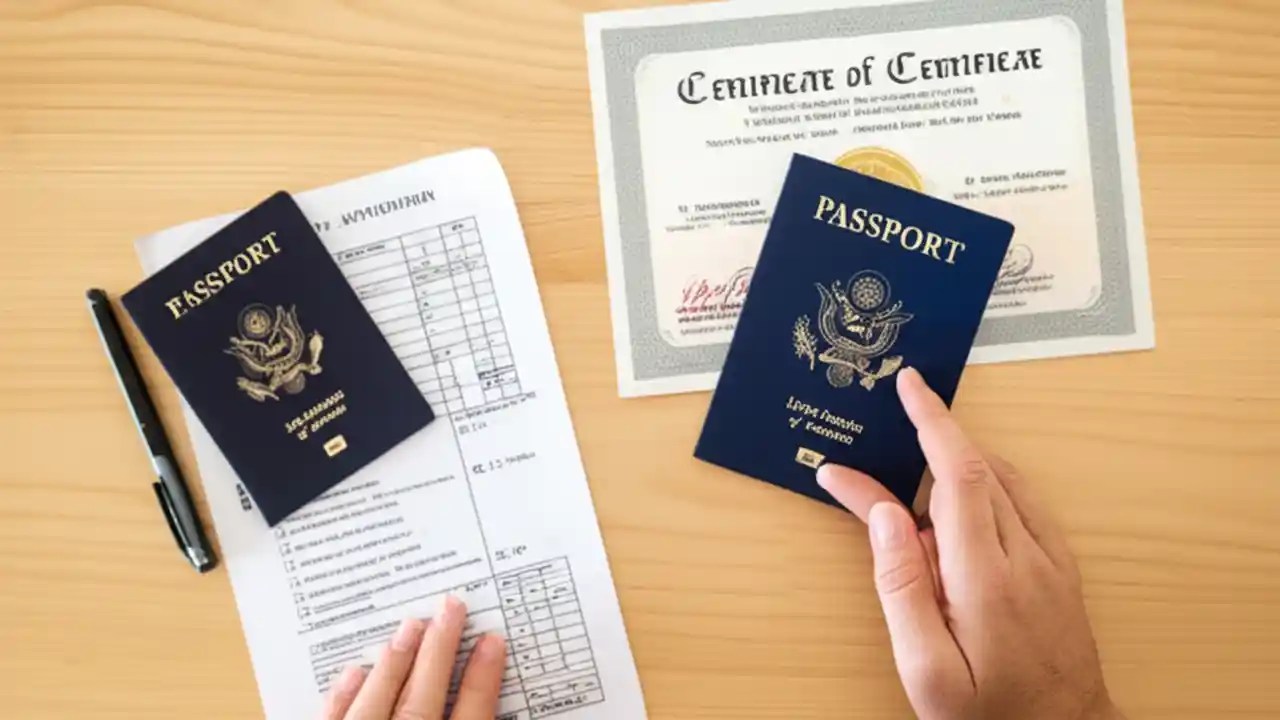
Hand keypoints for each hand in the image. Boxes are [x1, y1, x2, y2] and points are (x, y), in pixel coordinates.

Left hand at [322, 596, 506, 719]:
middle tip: (450, 608)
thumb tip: (502, 707)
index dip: (482, 677)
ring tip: (409, 626)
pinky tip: (354, 672)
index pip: (472, 715)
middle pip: (424, 697)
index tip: (492, 641)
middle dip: (439, 650)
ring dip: (395, 663)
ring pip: (379, 702)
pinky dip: (343, 698)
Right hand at [817, 368, 1123, 719]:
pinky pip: (1025, 503)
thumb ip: (901, 587)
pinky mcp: (1061, 570)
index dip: (931, 422)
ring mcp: (1050, 561)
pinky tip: (963, 497)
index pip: (958, 473)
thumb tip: (885, 516)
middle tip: (890, 422)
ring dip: (960, 457)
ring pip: (1004, 480)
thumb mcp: (926, 669)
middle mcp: (1026, 557)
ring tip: (915, 465)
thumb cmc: (989, 716)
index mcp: (986, 577)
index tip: (908, 387)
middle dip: (932, 433)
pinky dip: (990, 481)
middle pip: (977, 468)